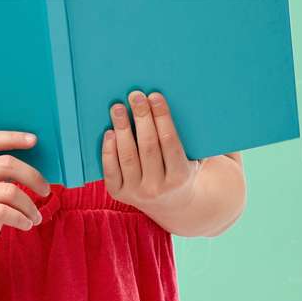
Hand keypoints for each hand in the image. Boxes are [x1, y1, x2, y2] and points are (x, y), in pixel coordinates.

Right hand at [0, 130, 52, 269]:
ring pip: (9, 191)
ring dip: (30, 206)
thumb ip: (1, 173)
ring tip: (35, 216)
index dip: (12, 138)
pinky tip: (26, 224)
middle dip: (33, 177)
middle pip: (6, 164)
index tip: (34, 140)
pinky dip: (21, 219)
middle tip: (46, 190)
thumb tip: (36, 168)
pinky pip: (4, 212)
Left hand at [101, 90, 201, 222]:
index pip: (170, 142)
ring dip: (122, 129)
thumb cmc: (182, 169)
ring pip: (128, 157)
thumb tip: (173, 101)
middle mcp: (158, 188)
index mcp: (180, 177)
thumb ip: (188, 137)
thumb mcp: (193, 159)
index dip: (162, 117)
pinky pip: (111, 171)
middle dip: (141, 118)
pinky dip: (108, 151)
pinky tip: (109, 132)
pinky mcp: (119, 194)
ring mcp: (137, 192)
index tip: (155, 96)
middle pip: (148, 147)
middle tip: (135, 95)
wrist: (172, 205)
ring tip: (118, 108)